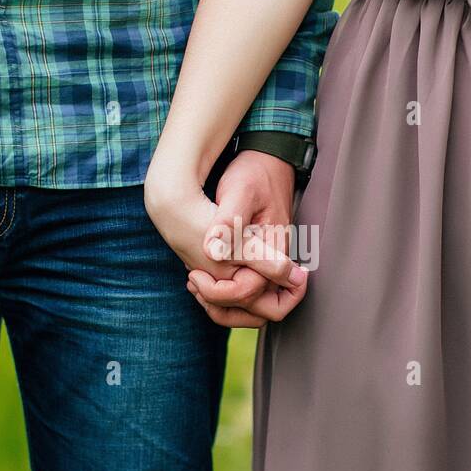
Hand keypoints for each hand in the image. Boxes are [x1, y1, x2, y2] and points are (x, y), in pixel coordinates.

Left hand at [186, 148, 307, 326]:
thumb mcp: (239, 191)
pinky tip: (199, 276)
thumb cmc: (254, 172)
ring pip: (255, 307)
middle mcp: (275, 261)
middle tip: (195, 284)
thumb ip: (229, 223)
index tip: (196, 275)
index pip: (254, 293)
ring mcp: (269, 262)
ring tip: (194, 284)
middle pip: (263, 312)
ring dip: (224, 307)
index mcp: (273, 249)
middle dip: (226, 309)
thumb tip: (213, 251)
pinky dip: (224, 294)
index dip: (223, 294)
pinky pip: (247, 291)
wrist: (267, 158)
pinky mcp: (258, 258)